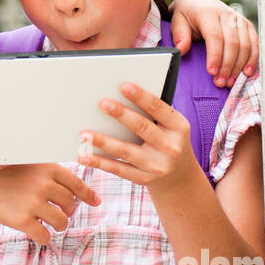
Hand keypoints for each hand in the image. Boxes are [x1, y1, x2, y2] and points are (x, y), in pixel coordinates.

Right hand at [0, 163, 100, 245]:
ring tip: (49, 223)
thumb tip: (85, 195)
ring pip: (61, 223)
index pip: (76, 184)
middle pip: (70, 205)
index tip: (95, 202)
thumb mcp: (30, 167)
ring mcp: (33, 203)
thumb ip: (52, 177)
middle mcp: (43, 185)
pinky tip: (37, 233)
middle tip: (60, 213)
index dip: (88, 195)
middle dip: (68, 211)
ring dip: (58, 226)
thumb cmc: (5, 176)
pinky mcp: (23, 220)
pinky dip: (44, 238)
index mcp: (47, 169)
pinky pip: (45, 236)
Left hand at [79, 81, 198, 191]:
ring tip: (85, 134)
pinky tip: (84, 157)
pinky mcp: (143, 178)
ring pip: (125, 151)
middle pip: (141, 127)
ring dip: (103, 142)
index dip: (141, 97)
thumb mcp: (171, 127)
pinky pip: (118, 169)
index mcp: (178, 127)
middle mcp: (170, 147)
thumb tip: (119, 96)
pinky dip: (100, 162)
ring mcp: (156, 165)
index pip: (158, 108)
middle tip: (102, 103)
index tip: (124, 86)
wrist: (180, 176)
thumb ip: (153, 113)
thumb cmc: (169, 141)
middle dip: (120, 114)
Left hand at [167, 0, 259, 87]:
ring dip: (239, 66)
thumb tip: (181, 50)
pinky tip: (247, 72)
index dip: (215, 56)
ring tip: (230, 82)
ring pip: (245, 45)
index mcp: (208, 12)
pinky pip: (254, 43)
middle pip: (232, 43)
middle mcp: (227, 14)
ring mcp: (239, 19)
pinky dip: (252, 59)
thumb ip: (179, 35)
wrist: (199, 2)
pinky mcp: (247, 25)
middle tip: (220, 82)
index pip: (215, 36)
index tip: (211, 72)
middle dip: (227, 65)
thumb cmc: (187, 14)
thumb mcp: (177, 20)